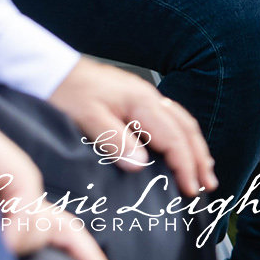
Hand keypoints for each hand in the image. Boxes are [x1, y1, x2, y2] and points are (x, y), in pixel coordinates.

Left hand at [49, 60, 214, 197]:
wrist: (50, 69)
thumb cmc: (66, 92)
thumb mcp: (88, 119)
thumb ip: (116, 141)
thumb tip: (142, 164)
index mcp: (141, 103)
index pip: (174, 139)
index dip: (185, 166)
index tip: (191, 190)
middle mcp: (149, 97)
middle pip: (186, 129)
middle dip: (200, 158)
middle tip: (208, 184)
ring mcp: (144, 96)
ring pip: (181, 122)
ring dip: (195, 146)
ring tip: (202, 169)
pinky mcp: (136, 98)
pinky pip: (170, 118)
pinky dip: (181, 136)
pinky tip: (179, 145)